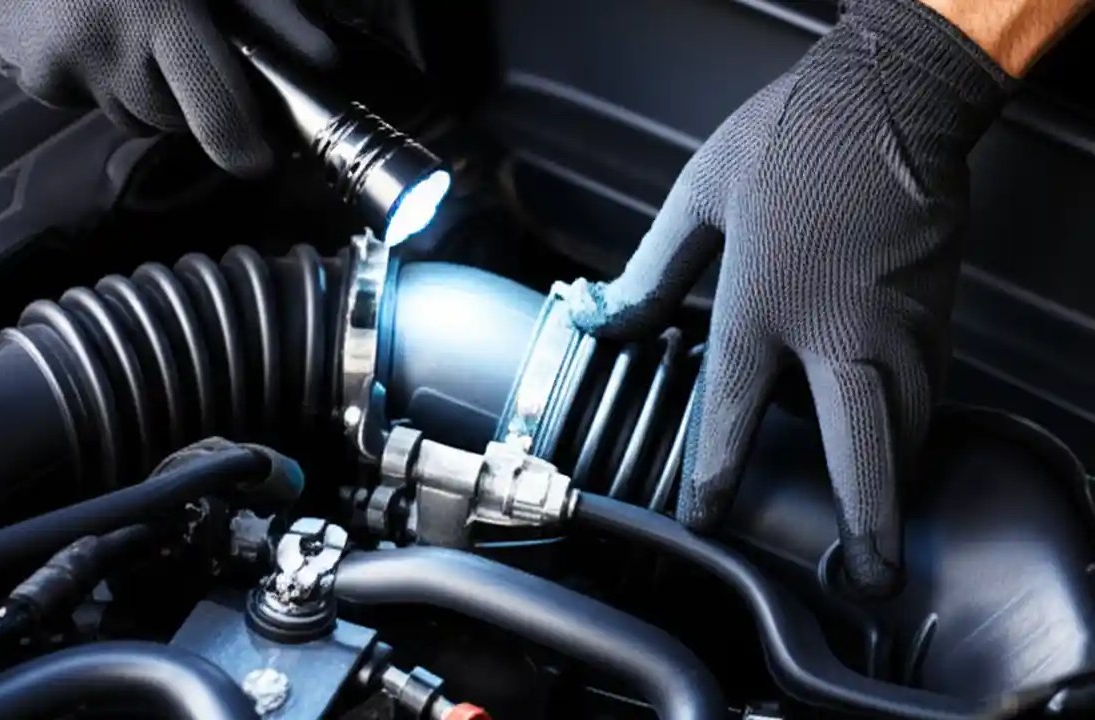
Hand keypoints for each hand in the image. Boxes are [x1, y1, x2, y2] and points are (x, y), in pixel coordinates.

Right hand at [0, 0, 336, 176]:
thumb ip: (266, 7)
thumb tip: (321, 59)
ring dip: (137, 88)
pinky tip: (80, 21)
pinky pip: (78, 98)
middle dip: (186, 98)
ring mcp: (53, 67)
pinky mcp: (19, 72)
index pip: (214, 113)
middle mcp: (102, 48)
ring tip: (126, 22)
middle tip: (182, 45)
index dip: (243, 147)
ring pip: (124, 117)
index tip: (258, 160)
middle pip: (169, 121)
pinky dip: (89, 74)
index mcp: (156, 10)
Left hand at [568, 0, 1012, 595]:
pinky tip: (893, 430)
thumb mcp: (701, 195)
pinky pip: (929, 388)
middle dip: (868, 524)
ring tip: (878, 520)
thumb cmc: (793, 136)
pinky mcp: (936, 311)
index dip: (718, 478)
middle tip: (868, 576)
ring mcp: (899, 324)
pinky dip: (913, 424)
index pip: (735, 416)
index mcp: (765, 304)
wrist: (891, 92)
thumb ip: (652, 270)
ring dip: (893, 479)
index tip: (707, 519)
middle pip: (863, 452)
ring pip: (909, 428)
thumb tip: (605, 312)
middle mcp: (839, 330)